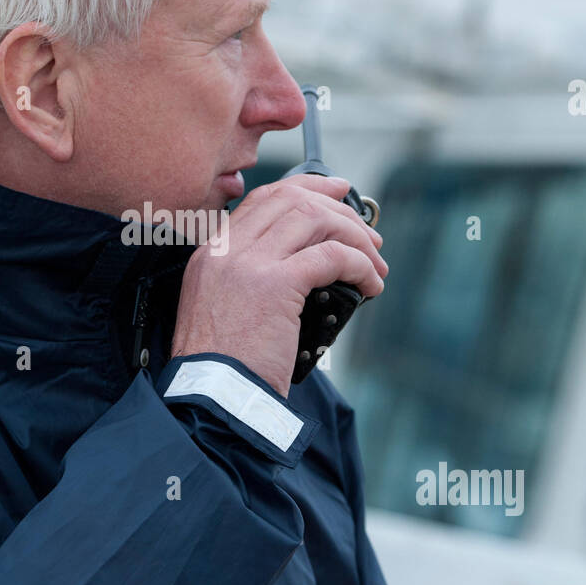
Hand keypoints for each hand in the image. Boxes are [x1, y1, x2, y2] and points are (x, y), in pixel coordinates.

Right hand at [171, 174, 386, 397]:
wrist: (211, 396)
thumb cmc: (222, 367)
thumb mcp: (222, 309)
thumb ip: (249, 279)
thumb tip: (307, 264)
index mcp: (211, 252)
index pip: (263, 198)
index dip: (307, 189)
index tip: (337, 193)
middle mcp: (226, 249)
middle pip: (293, 200)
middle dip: (340, 211)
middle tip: (368, 235)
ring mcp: (248, 263)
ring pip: (315, 220)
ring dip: (355, 238)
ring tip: (374, 264)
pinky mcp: (274, 284)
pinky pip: (331, 256)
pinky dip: (359, 266)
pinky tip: (369, 285)